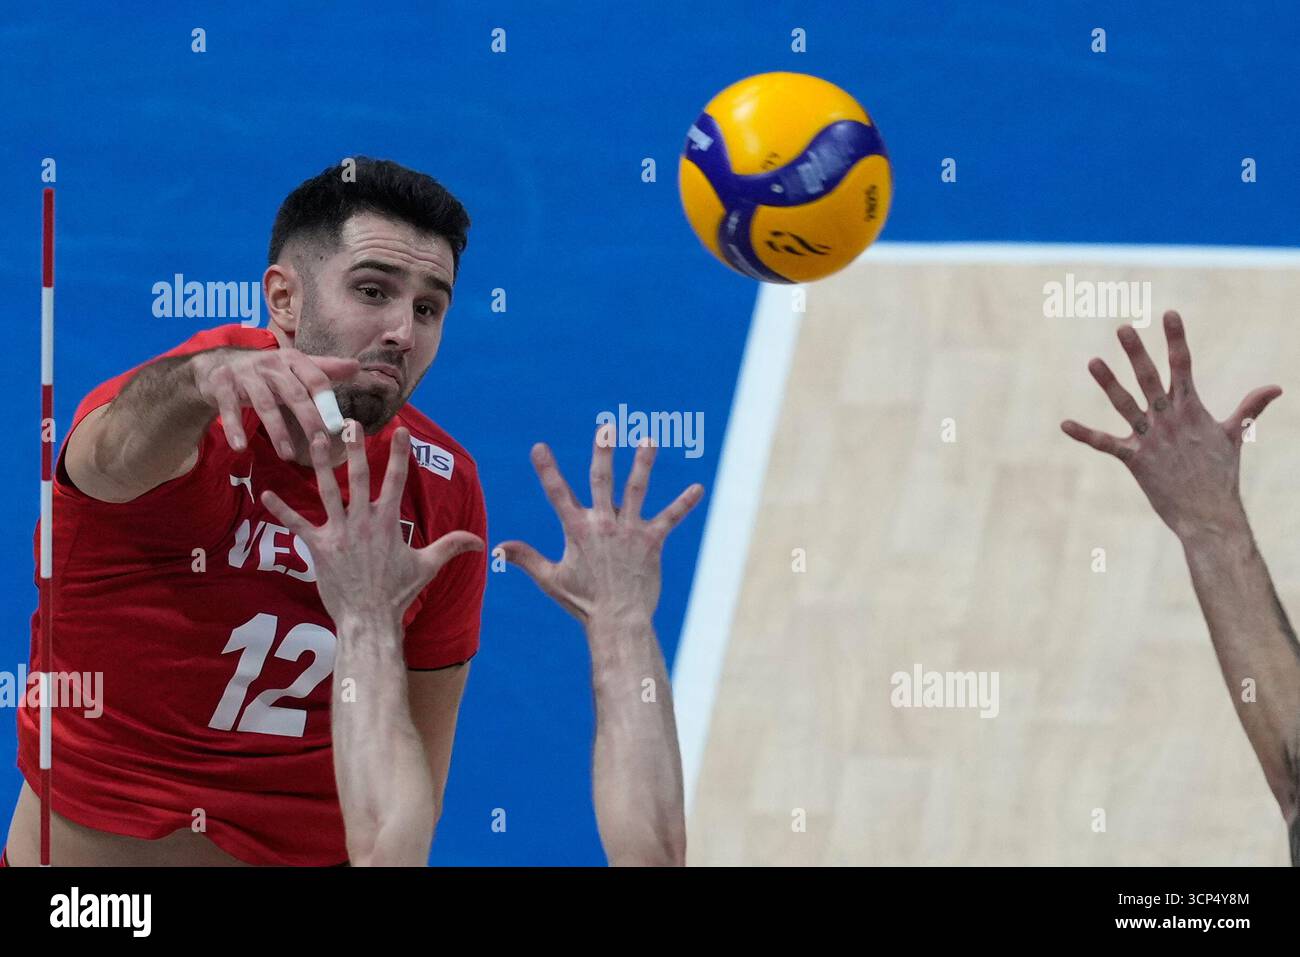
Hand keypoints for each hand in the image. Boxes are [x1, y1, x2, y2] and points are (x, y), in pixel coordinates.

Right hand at [192, 347, 360, 458]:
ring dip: (277, 431)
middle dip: (308, 420)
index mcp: (292, 359)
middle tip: (320, 445)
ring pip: (264, 405)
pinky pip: (229, 409)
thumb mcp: (294, 368)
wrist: (217, 365)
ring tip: (287, 455)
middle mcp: (270, 364)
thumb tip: (357, 367)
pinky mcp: (222, 385)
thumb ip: (324, 370)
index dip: (327, 402)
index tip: (338, 426)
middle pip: (293, 393)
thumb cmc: (266, 372)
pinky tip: (240, 448)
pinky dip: (234, 428)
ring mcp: (245, 374)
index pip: (315, 379)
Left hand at [260, 422, 482, 627]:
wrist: (370, 618)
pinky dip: (281, 510)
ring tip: (317, 439)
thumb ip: (451, 546)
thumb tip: (480, 542)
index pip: (396, 480)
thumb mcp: (428, 566)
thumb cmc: (399, 593)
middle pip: (359, 476)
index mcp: (388, 522)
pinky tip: (266, 494)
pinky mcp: (319, 548)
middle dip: (356, 447)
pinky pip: (296, 525)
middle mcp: (363, 521)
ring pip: (327, 491)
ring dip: (322, 464)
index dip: (399, 453)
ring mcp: (339, 533)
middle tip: (350, 423)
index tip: (399, 429)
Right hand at [497, 425, 703, 625]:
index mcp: (577, 530)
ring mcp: (629, 530)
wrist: (617, 620)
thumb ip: (526, 558)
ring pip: (637, 488)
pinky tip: (699, 488)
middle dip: (602, 452)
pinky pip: (671, 517)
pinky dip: (685, 503)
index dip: (547, 470)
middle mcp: (604, 524)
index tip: (539, 447)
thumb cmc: (584, 602)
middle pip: (601, 480)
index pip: (558, 494)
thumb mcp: (551, 579)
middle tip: (605, 428)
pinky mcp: (651, 541)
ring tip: (649, 438)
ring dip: (643, 462)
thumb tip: (498, 547)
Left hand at [1061, 310, 1281, 539]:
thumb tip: (1276, 387)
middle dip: (1137, 353)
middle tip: (1122, 328)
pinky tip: (1064, 424)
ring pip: (1125, 404)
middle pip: (1150, 379)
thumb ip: (1249, 408)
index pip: (1183, 366)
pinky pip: (1105, 444)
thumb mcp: (1233, 436)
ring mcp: (1151, 439)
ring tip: (1093, 361)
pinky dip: (1085, 435)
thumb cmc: (1221, 475)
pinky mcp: (1135, 459)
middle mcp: (1169, 420)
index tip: (1168, 314)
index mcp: (1191, 409)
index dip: (1176, 339)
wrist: (1209, 515)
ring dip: (1109, 383)